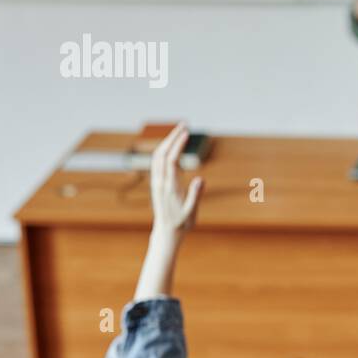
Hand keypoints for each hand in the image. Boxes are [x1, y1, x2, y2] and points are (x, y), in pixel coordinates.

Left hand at [149, 123, 203, 237]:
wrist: (166, 232)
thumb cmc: (181, 223)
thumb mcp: (192, 212)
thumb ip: (196, 195)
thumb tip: (201, 178)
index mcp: (170, 187)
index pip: (172, 160)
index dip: (178, 144)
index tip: (186, 132)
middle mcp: (160, 181)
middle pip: (162, 153)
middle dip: (172, 137)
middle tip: (184, 124)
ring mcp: (156, 181)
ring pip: (157, 156)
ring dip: (167, 142)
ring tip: (179, 132)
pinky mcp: (156, 183)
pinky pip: (157, 162)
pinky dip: (163, 150)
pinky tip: (171, 146)